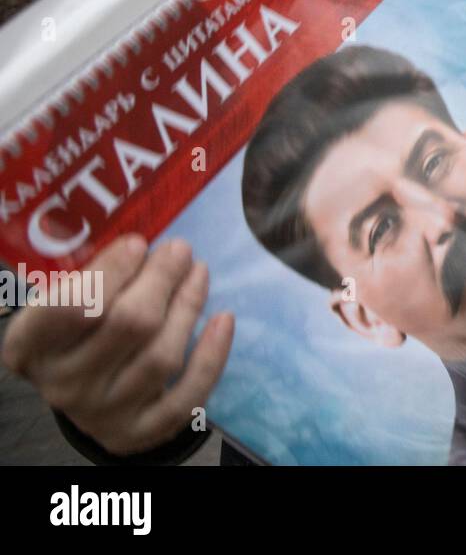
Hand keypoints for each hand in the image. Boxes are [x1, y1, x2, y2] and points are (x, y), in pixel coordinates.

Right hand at [2, 235, 233, 455]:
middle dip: (161, 280)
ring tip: (199, 273)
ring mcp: (102, 414)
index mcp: (31, 347)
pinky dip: (212, 356)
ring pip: (161, 356)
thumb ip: (95, 276)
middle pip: (127, 325)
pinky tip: (224, 319)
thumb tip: (146, 245)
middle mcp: (62, 385)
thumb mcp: (67, 301)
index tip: (139, 244)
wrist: (87, 392)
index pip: (71, 308)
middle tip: (181, 249)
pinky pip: (187, 396)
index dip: (110, 273)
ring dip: (188, 307)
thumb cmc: (79, 331)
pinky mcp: (139, 432)